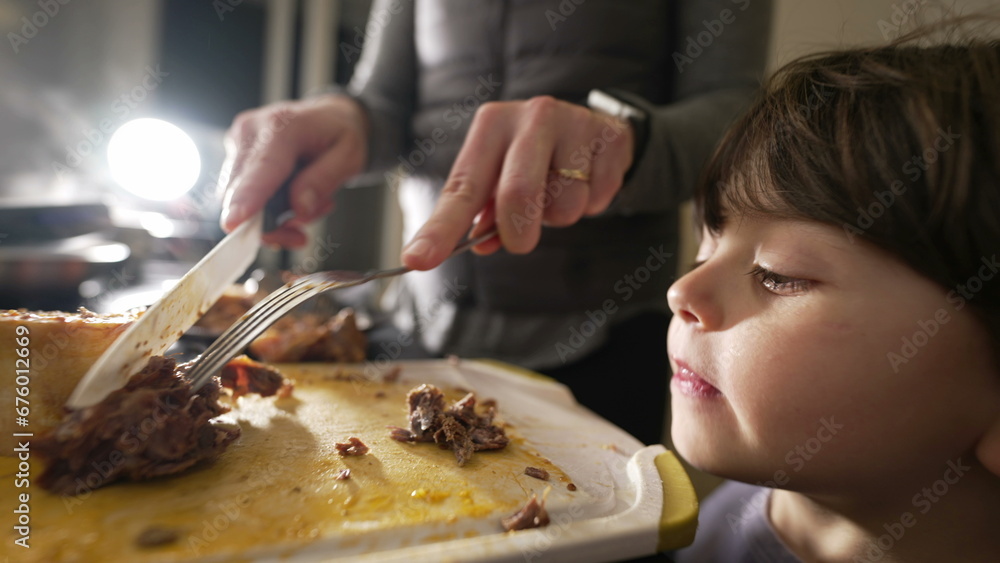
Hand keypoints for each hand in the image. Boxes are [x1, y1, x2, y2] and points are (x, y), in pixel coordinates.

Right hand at [219, 95, 366, 246]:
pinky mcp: (234, 155)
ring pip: (239, 200)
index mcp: (282, 126)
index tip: (232, 223)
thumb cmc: (337, 132)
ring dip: (273, 216)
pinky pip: (242, 196)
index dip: (247, 197)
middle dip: (270, 224)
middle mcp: (250, 131)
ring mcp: (238, 142)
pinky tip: (292, 197)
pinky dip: (268, 207)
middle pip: (243, 192)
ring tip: (308, 204)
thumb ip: (323, 181)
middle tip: (300, 234)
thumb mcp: (349, 156)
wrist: (325, 115)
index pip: (262, 167)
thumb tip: (299, 209)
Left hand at [400, 95, 633, 269]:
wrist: (594, 130)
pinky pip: (597, 200)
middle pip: (517, 197)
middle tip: (523, 238)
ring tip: (562, 191)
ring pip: (564, 206)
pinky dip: (591, 205)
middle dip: (519, 233)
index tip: (417, 259)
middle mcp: (530, 116)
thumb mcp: (501, 177)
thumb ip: (483, 213)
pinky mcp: (609, 137)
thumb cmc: (535, 160)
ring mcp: (574, 123)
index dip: (440, 230)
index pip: (462, 189)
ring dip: (560, 217)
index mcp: (492, 125)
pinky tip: (588, 181)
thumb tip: (478, 244)